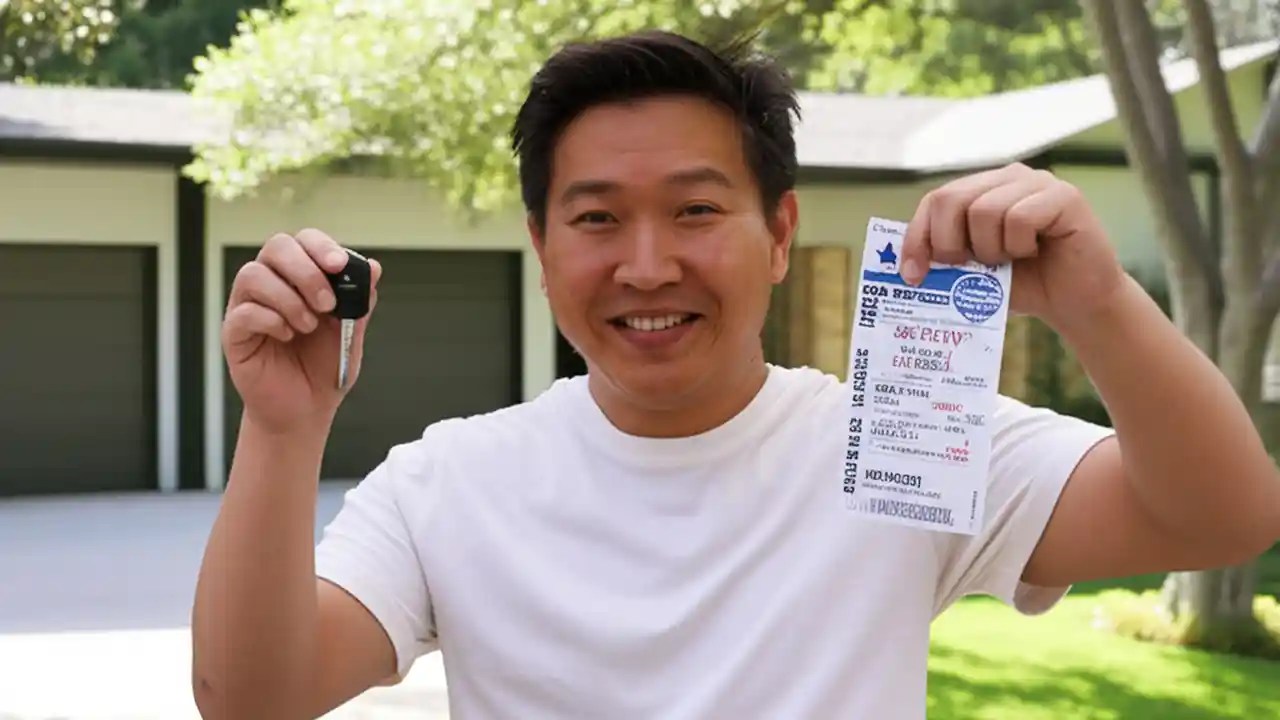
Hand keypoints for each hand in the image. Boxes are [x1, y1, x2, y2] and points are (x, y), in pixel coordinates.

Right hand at [222, 229, 381, 433]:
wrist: (305, 409)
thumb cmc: (324, 367)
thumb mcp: (351, 332)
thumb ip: (360, 300)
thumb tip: (373, 267)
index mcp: (301, 278)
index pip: (303, 241)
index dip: (321, 246)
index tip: (340, 265)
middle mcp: (272, 284)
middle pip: (276, 247)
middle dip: (306, 270)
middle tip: (327, 303)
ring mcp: (248, 306)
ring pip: (253, 274)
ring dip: (289, 298)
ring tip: (308, 326)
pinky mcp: (234, 332)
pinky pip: (243, 311)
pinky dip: (271, 320)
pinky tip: (287, 337)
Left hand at [899, 163, 1126, 328]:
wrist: (1075, 303)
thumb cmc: (1023, 285)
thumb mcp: (971, 274)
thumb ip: (944, 259)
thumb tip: (907, 268)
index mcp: (981, 190)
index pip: (935, 201)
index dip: (917, 237)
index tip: (912, 275)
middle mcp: (1008, 178)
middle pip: (951, 199)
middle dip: (949, 243)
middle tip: (968, 267)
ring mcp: (1037, 182)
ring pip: (984, 211)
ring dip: (991, 249)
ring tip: (1010, 260)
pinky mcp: (1064, 196)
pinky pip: (1019, 218)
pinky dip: (1019, 245)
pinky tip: (1035, 252)